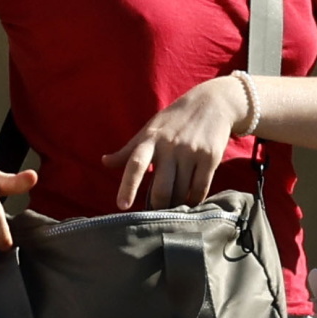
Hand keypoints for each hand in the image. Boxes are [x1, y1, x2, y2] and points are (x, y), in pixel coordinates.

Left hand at [107, 76, 250, 210]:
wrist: (212, 103)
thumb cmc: (174, 120)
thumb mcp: (150, 130)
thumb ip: (128, 150)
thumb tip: (104, 162)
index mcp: (151, 140)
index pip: (135, 164)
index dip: (128, 186)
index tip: (122, 206)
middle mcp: (170, 146)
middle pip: (161, 188)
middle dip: (158, 207)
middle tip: (155, 214)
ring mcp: (191, 152)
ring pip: (180, 191)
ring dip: (175, 204)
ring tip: (172, 208)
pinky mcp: (210, 158)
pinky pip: (200, 188)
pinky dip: (194, 200)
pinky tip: (189, 202)